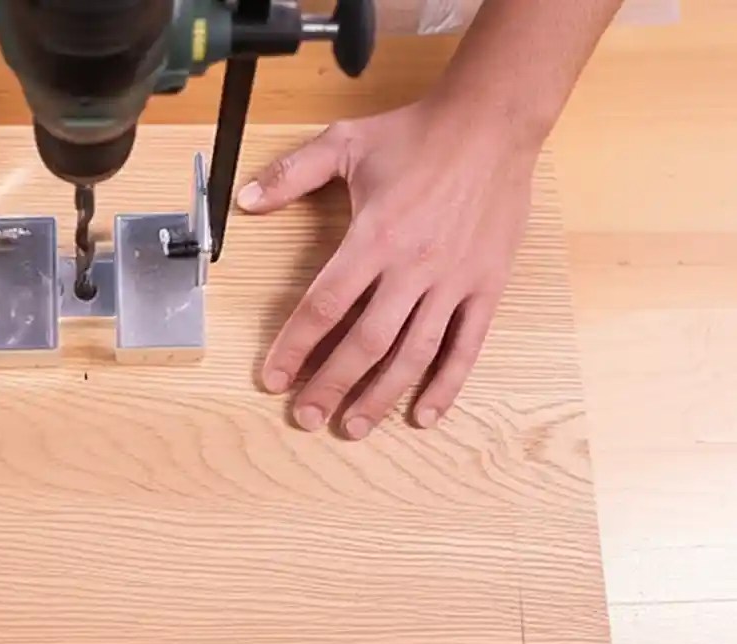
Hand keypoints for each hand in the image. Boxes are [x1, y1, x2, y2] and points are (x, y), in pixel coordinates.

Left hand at [237, 99, 537, 437]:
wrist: (492, 123)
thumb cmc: (416, 134)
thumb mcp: (344, 142)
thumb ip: (290, 174)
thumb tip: (244, 200)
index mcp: (373, 237)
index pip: (325, 306)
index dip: (295, 347)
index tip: (274, 379)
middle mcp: (413, 267)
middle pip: (365, 343)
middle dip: (332, 386)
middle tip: (307, 418)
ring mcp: (453, 281)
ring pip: (413, 354)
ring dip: (382, 395)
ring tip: (354, 427)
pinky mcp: (486, 286)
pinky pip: (466, 345)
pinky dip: (446, 384)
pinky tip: (424, 414)